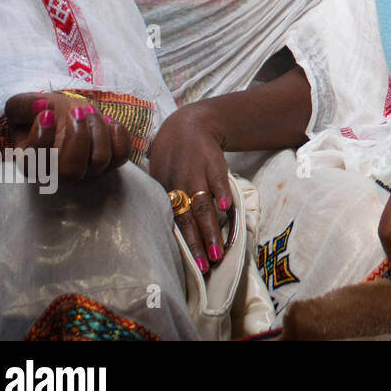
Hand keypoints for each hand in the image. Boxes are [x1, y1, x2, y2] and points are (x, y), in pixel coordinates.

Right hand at [2, 92, 130, 184]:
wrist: (69, 112)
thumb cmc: (46, 112)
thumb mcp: (26, 106)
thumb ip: (21, 106)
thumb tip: (39, 107)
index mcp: (33, 164)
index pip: (34, 165)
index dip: (41, 139)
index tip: (47, 114)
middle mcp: (60, 175)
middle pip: (71, 172)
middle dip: (76, 137)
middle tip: (75, 111)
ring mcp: (88, 171)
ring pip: (99, 160)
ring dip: (97, 130)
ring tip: (89, 110)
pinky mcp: (111, 162)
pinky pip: (122, 155)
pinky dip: (118, 135)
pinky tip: (108, 121)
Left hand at [148, 102, 231, 275]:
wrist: (189, 125)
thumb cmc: (172, 156)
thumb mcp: (162, 177)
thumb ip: (169, 202)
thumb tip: (173, 232)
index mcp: (166, 192)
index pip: (177, 223)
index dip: (186, 244)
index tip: (195, 265)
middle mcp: (180, 187)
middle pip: (189, 220)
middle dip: (198, 244)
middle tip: (207, 265)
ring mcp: (198, 175)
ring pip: (203, 206)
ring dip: (211, 230)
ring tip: (220, 251)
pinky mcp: (215, 164)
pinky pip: (218, 181)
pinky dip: (221, 193)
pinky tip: (227, 208)